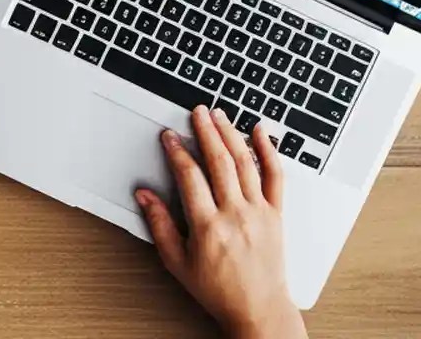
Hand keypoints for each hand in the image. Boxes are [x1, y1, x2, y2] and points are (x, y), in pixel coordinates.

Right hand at [135, 107, 306, 338]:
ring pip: (245, 162)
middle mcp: (236, 215)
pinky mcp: (276, 214)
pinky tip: (261, 133)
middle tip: (196, 112)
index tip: (169, 137)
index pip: (190, 177)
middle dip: (205, 131)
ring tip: (220, 115)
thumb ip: (160, 225)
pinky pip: (276, 176)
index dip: (177, 152)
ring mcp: (259, 212)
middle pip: (219, 162)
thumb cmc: (218, 289)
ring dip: (231, 133)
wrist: (258, 307)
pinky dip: (269, 151)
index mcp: (208, 227)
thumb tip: (144, 196)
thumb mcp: (177, 262)